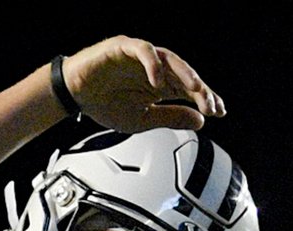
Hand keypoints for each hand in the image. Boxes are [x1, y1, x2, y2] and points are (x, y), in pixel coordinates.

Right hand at [61, 39, 223, 131]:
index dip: (205, 99)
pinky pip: (143, 51)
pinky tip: (157, 82)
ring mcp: (141, 56)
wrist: (73, 95)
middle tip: (210, 104)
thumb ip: (170, 118)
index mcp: (159, 84)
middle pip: (184, 75)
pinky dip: (152, 64)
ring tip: (195, 88)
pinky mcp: (124, 47)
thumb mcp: (141, 120)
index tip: (218, 111)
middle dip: (199, 90)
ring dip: (184, 73)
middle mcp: (154, 67)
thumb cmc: (104, 103)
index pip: (188, 89)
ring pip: (170, 59)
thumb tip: (199, 121)